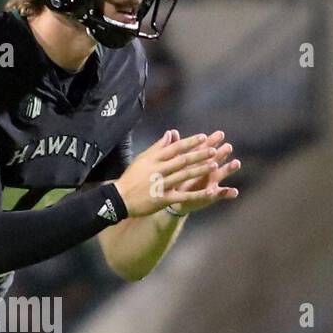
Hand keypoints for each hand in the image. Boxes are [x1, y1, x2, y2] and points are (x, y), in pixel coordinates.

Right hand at [114, 129, 238, 217]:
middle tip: (214, 150)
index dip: (190, 142)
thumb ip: (158, 147)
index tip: (203, 137)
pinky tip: (209, 192)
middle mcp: (158, 170)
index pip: (175, 148)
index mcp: (154, 159)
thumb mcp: (142, 159)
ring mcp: (160, 185)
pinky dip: (196, 195)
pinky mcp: (162, 199)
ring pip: (183, 176)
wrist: (118, 198)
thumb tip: (170, 133)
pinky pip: (183, 197)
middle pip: (182, 161)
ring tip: (214, 165)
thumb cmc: (131, 178)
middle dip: (198, 155)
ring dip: (199, 170)